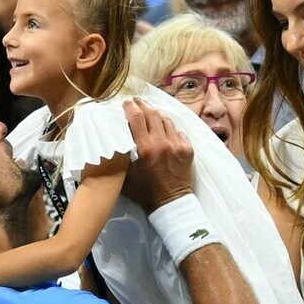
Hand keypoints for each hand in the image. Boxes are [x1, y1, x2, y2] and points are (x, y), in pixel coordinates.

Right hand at [122, 98, 193, 212]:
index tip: (126, 103)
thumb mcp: (126, 174)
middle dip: (143, 105)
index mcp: (145, 148)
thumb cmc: (144, 191)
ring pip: (166, 120)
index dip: (130, 107)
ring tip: (151, 112)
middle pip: (152, 114)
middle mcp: (162, 142)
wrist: (170, 203)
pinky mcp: (188, 149)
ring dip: (157, 114)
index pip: (136, 118)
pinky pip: (178, 132)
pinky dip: (170, 129)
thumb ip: (122, 155)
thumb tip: (115, 139)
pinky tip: (165, 130)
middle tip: (137, 101)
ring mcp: (177, 145)